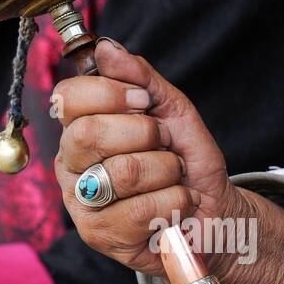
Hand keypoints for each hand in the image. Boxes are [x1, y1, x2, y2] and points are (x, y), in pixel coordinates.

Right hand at [53, 38, 240, 279]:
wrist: (215, 212)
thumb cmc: (187, 162)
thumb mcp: (172, 110)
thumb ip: (140, 78)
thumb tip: (105, 48)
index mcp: (78, 128)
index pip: (68, 97)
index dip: (112, 94)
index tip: (145, 105)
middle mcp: (69, 164)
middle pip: (89, 133)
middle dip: (145, 134)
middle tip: (164, 146)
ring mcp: (80, 203)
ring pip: (122, 171)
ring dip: (167, 172)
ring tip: (173, 179)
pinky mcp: (100, 235)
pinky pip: (141, 209)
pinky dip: (176, 203)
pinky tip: (175, 207)